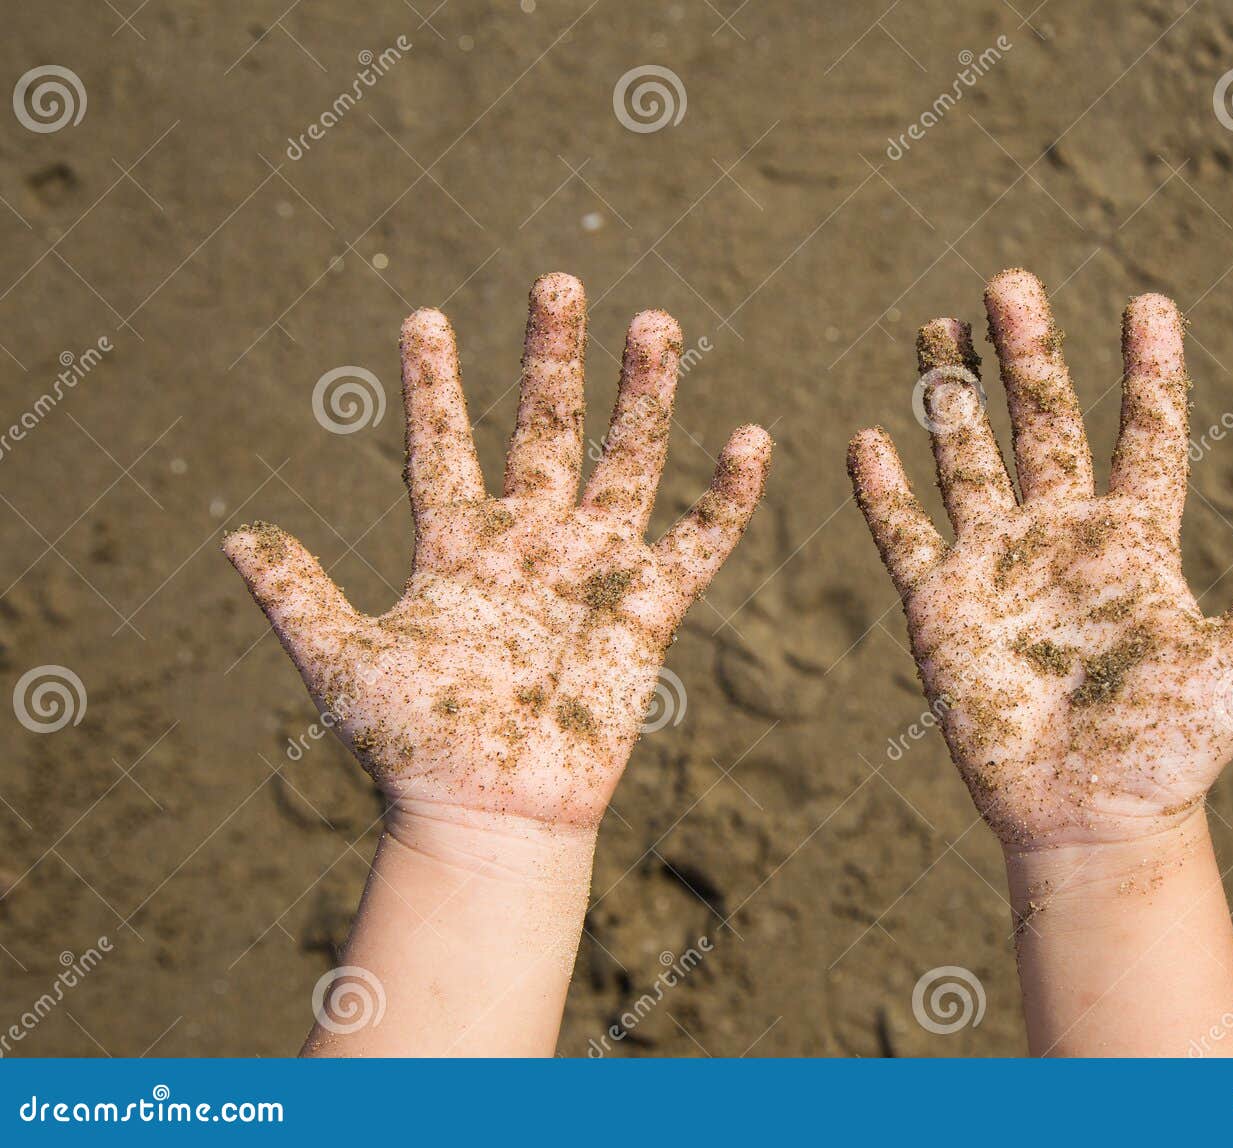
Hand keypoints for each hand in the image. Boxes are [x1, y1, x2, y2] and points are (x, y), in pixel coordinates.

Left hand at [225, 274, 771, 838]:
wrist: (485, 812)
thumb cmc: (412, 747)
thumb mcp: (341, 661)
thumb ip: (298, 594)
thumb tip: (235, 536)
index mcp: (456, 550)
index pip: (445, 448)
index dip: (436, 385)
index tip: (424, 314)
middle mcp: (528, 548)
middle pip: (545, 430)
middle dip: (552, 357)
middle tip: (559, 280)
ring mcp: (590, 574)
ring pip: (624, 464)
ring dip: (641, 396)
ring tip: (656, 322)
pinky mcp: (644, 613)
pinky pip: (694, 546)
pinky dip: (724, 498)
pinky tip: (749, 440)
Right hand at [847, 269, 1232, 849]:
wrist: (1091, 818)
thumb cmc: (1171, 750)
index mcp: (1136, 542)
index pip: (1144, 435)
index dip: (1148, 371)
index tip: (1148, 302)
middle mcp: (1063, 539)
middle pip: (1043, 424)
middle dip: (1028, 354)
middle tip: (1010, 281)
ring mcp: (998, 569)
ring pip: (969, 461)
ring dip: (952, 396)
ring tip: (937, 328)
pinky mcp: (943, 609)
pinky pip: (906, 535)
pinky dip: (884, 492)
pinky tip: (866, 439)